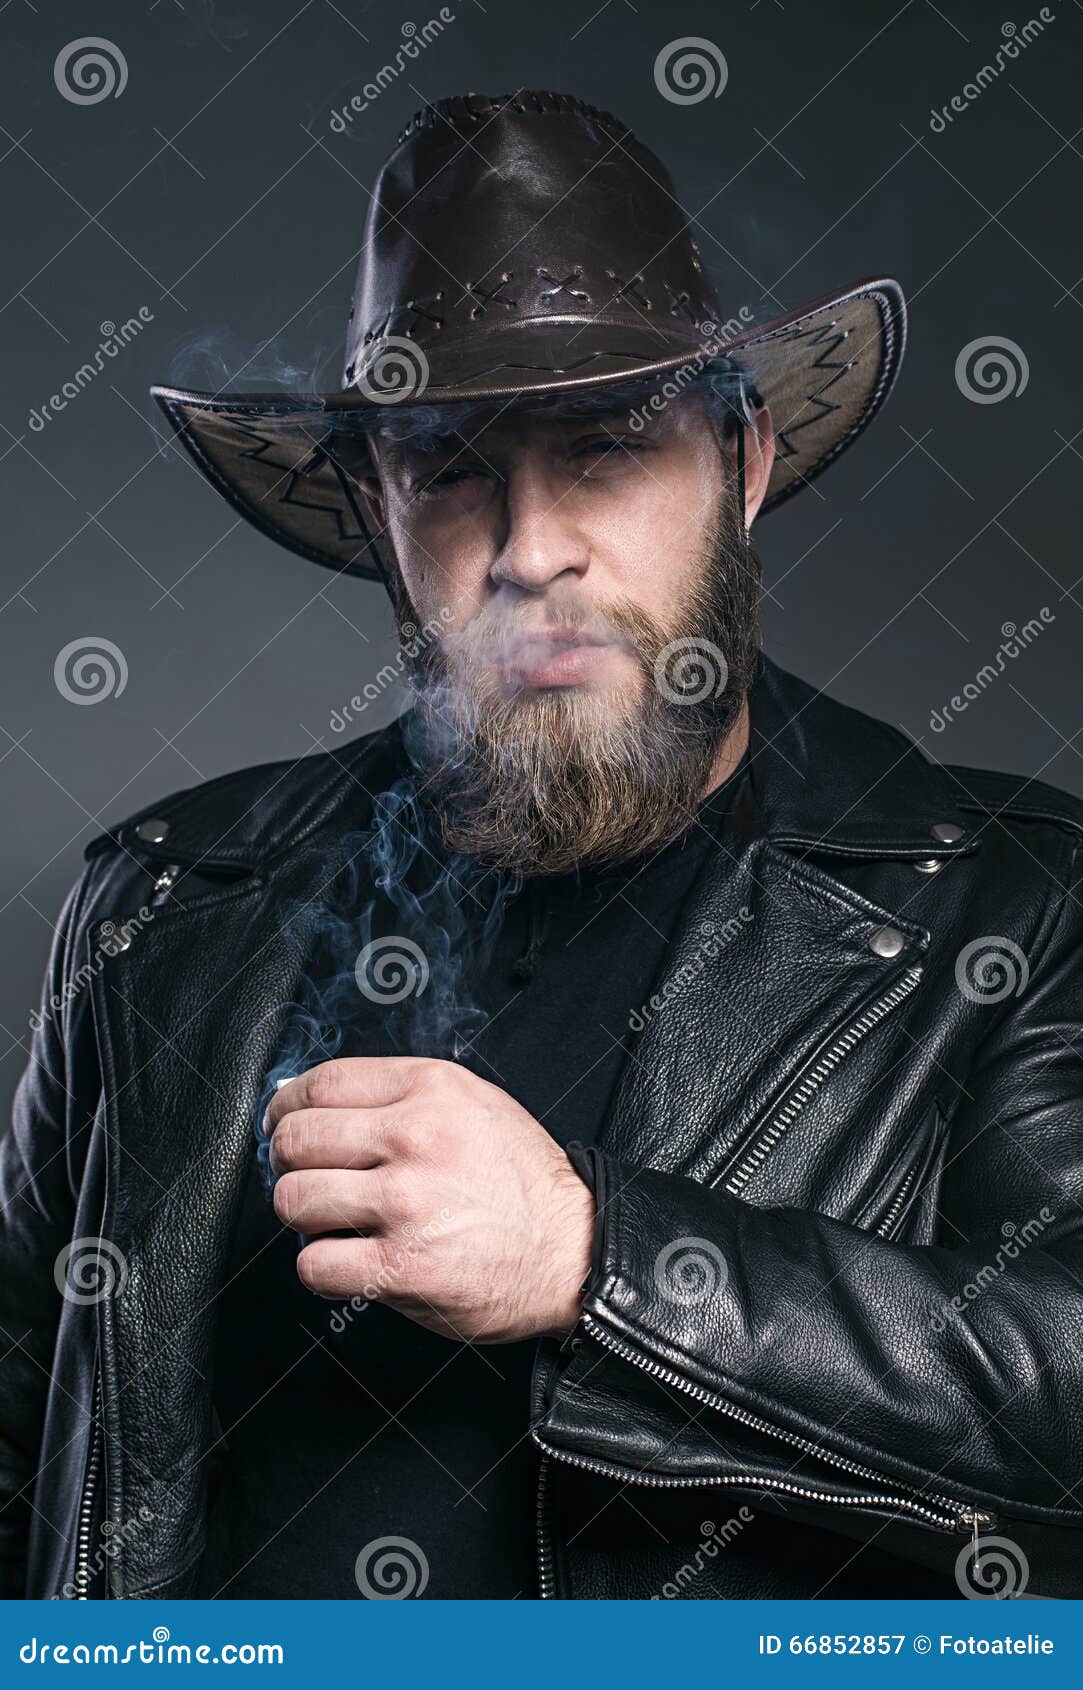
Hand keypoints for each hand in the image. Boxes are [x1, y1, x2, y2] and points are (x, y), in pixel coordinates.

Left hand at [263, 1057, 594, 1342]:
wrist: (573, 1251)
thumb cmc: (522, 1182)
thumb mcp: (475, 1104)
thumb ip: (403, 1096)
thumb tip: (317, 1103)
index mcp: (432, 1089)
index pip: (321, 1083)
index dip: (285, 1106)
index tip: (282, 1122)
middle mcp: (416, 1137)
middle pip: (297, 1139)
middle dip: (287, 1161)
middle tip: (304, 1175)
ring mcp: (406, 1204)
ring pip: (294, 1199)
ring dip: (304, 1215)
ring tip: (332, 1220)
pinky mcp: (400, 1267)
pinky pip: (314, 1264)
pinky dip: (323, 1266)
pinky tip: (351, 1260)